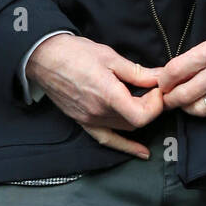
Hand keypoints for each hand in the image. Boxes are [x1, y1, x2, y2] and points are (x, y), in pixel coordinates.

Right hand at [26, 33, 165, 157]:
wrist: (45, 57)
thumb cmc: (75, 53)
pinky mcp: (83, 121)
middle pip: (136, 121)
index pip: (142, 115)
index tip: (157, 89)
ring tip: (145, 101)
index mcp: (107, 95)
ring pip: (125, 128)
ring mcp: (89, 120)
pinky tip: (141, 152)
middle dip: (151, 107)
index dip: (156, 104)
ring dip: (139, 118)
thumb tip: (160, 78)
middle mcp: (98, 112)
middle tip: (153, 90)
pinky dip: (126, 146)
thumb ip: (137, 72)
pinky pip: (107, 139)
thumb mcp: (110, 57)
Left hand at [155, 15, 205, 116]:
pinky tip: (202, 105)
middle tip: (166, 98)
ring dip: (187, 108)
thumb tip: (175, 72)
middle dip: (169, 99)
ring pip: (198, 109)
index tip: (162, 82)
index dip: (164, 80)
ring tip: (184, 103)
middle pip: (183, 95)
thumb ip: (198, 56)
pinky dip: (205, 111)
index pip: (175, 71)